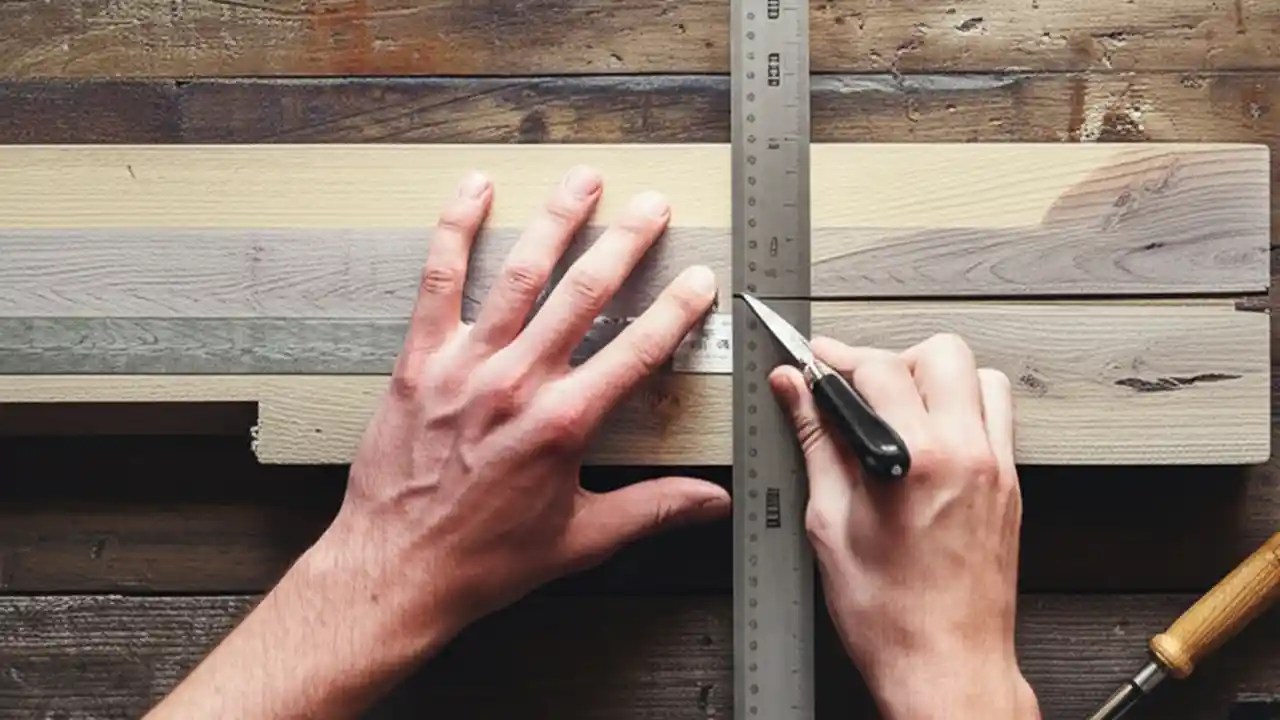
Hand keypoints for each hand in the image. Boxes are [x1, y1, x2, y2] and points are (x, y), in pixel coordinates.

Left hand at [328, 165, 729, 641]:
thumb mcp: (581, 540)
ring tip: (583, 180)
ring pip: (521, 276)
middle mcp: (518, 383)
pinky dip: (456, 231)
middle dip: (625, 243)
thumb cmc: (484, 559)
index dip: (676, 311)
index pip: (637, 351)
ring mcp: (466, 365)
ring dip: (556, 222)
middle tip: (653, 205)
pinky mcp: (420, 361)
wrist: (396, 569)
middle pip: (585, 294)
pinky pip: (439, 282)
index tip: (700, 280)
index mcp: (563, 423)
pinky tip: (474, 190)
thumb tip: (713, 502)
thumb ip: (653, 510)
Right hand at [769, 334, 1038, 718]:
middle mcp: (969, 454)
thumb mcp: (829, 522)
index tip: (813, 362)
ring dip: (935, 377)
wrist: (945, 665)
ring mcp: (998, 468)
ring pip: (981, 374)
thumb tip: (794, 393)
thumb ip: (815, 443)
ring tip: (898, 407)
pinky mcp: (1011, 486)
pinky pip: (997, 415)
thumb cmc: (890, 616)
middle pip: (941, 352)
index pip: (877, 368)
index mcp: (918, 460)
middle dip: (890, 358)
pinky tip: (929, 437)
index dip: (835, 357)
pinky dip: (963, 407)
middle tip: (855, 386)